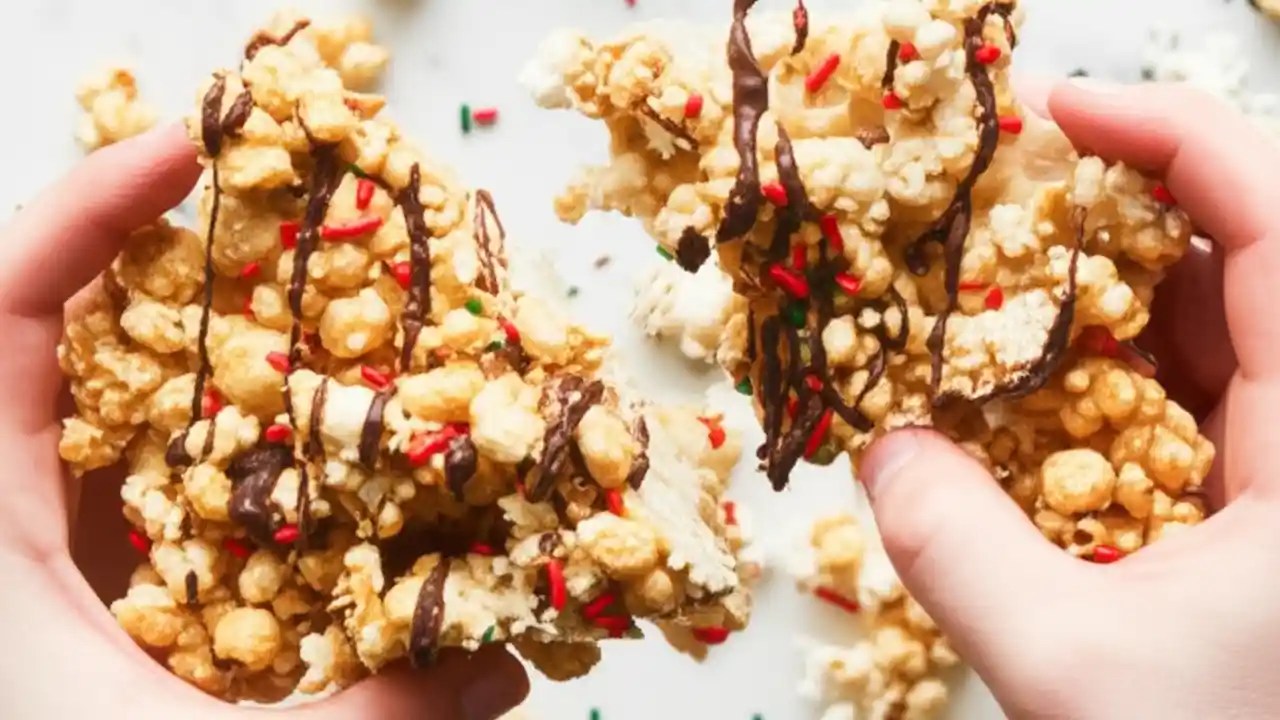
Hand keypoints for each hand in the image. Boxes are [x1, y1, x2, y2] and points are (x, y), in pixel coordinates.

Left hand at [0, 125, 526, 719]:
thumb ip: (371, 717)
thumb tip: (501, 673)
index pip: (1, 319)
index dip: (79, 213)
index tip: (188, 152)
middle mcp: (18, 527)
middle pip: (83, 344)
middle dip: (187, 266)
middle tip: (298, 218)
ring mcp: (63, 562)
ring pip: (138, 421)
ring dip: (231, 364)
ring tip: (335, 321)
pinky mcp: (110, 602)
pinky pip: (177, 495)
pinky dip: (250, 460)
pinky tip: (330, 466)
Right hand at [859, 81, 1279, 718]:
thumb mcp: (1073, 667)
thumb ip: (956, 550)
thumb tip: (883, 452)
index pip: (1272, 225)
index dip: (1168, 136)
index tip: (1055, 110)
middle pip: (1232, 254)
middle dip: (1106, 207)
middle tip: (990, 195)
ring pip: (1199, 322)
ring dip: (1089, 292)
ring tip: (985, 282)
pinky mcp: (1254, 497)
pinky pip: (1175, 393)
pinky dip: (1093, 369)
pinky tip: (1021, 382)